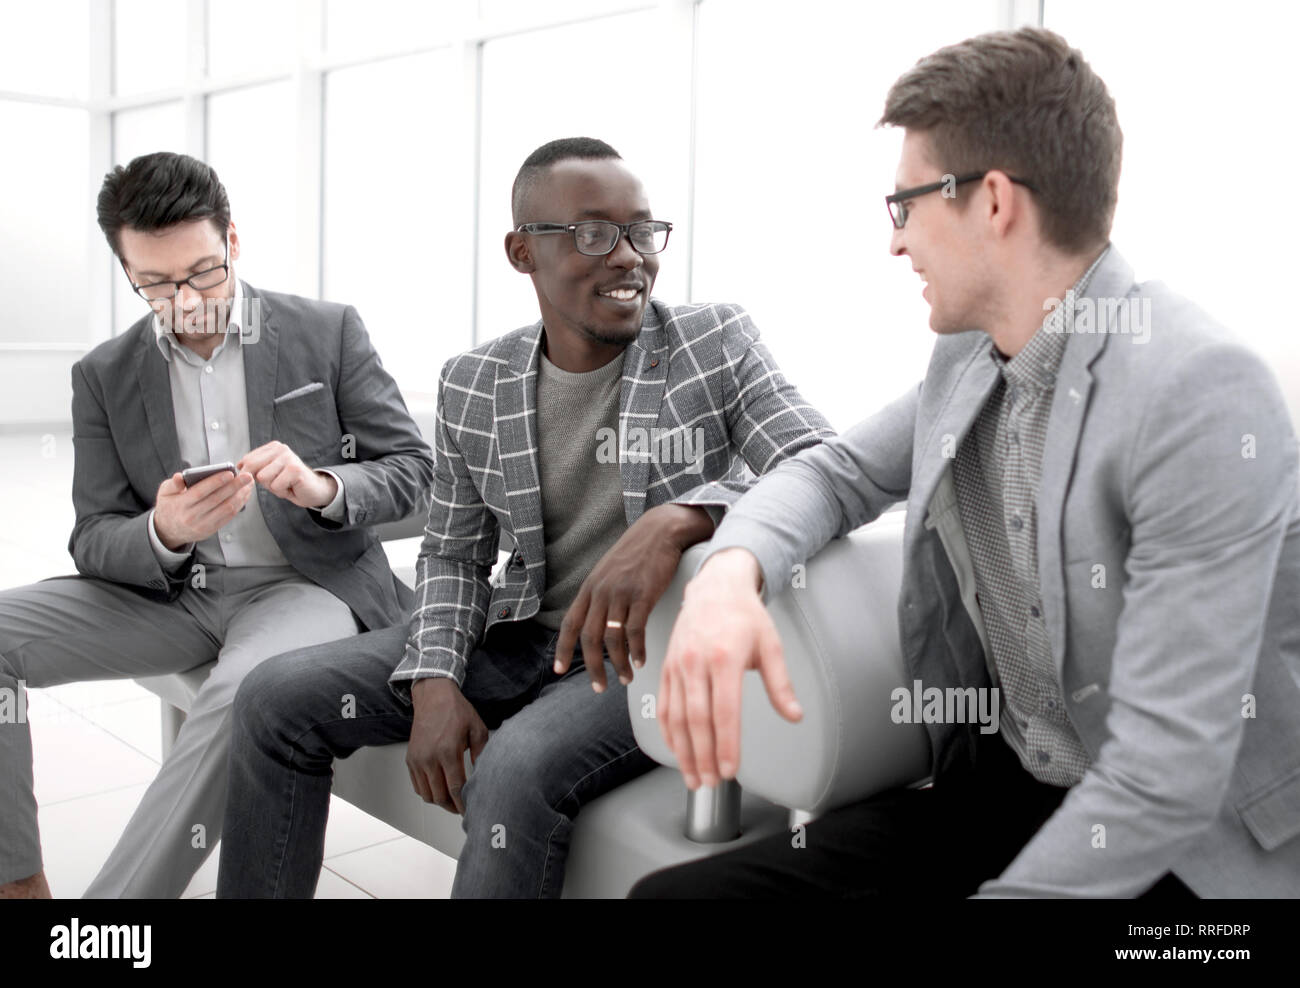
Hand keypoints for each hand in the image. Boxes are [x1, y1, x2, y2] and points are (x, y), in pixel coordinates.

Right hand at [153, 470, 253, 550]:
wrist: (168, 531)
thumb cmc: (169, 506)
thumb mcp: (164, 493)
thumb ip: (173, 484)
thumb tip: (179, 476)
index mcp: (180, 505)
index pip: (200, 492)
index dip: (216, 482)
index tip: (230, 473)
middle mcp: (192, 516)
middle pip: (217, 500)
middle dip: (234, 487)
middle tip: (247, 476)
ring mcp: (203, 525)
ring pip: (226, 509)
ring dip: (240, 496)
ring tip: (248, 484)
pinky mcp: (211, 530)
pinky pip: (228, 517)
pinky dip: (238, 505)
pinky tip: (244, 495)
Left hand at [238, 441, 337, 508]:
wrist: (314, 491)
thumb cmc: (290, 483)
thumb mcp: (268, 473)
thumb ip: (254, 468)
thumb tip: (240, 468)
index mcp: (273, 447)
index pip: (247, 459)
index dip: (251, 474)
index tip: (266, 478)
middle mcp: (281, 448)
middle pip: (252, 467)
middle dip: (262, 481)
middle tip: (277, 482)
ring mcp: (289, 457)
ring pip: (263, 478)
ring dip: (273, 487)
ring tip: (285, 484)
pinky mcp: (295, 469)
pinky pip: (276, 486)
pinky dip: (283, 492)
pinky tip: (292, 487)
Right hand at [405, 677, 488, 814]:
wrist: (433, 696)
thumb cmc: (455, 711)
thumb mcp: (477, 729)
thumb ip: (481, 754)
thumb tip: (485, 774)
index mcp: (448, 752)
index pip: (456, 789)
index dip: (464, 804)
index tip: (471, 810)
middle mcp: (430, 758)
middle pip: (440, 796)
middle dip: (453, 807)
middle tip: (463, 808)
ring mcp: (418, 760)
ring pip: (427, 795)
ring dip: (440, 801)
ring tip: (452, 800)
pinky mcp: (410, 759)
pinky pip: (417, 786)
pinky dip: (428, 792)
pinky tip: (439, 789)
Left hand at [554, 504, 714, 692]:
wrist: (660, 530)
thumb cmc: (638, 551)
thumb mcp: (610, 571)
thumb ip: (601, 594)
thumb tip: (599, 620)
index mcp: (590, 588)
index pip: (570, 624)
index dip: (563, 649)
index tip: (559, 670)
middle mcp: (601, 592)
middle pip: (589, 638)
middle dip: (593, 668)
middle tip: (600, 687)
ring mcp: (621, 593)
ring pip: (612, 639)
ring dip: (618, 664)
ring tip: (626, 678)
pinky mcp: (642, 595)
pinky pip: (635, 631)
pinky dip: (636, 650)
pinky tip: (640, 661)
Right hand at [658, 548, 801, 789]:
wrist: (715, 587)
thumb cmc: (745, 616)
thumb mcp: (771, 645)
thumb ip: (781, 684)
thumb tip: (794, 715)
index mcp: (725, 658)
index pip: (724, 712)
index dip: (725, 745)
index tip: (730, 770)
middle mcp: (696, 663)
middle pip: (696, 720)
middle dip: (702, 757)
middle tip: (709, 783)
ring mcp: (677, 666)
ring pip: (676, 717)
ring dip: (683, 752)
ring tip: (693, 777)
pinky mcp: (666, 667)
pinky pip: (663, 706)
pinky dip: (668, 733)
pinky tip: (677, 750)